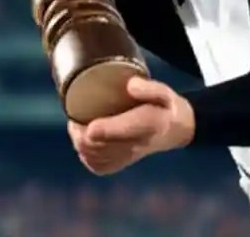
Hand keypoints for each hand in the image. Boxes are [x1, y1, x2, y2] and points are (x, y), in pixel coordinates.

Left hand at [67, 77, 194, 175]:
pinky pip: (96, 165)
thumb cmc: (166, 108)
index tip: (85, 122)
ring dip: (79, 141)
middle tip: (73, 114)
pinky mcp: (120, 165)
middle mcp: (136, 145)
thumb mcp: (166, 92)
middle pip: (97, 145)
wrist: (176, 131)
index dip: (101, 129)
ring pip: (92, 156)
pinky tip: (85, 141)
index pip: (121, 130)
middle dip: (80, 132)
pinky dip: (85, 154)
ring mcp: (126, 157)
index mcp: (148, 125)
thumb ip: (150, 88)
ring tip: (76, 124)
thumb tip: (130, 85)